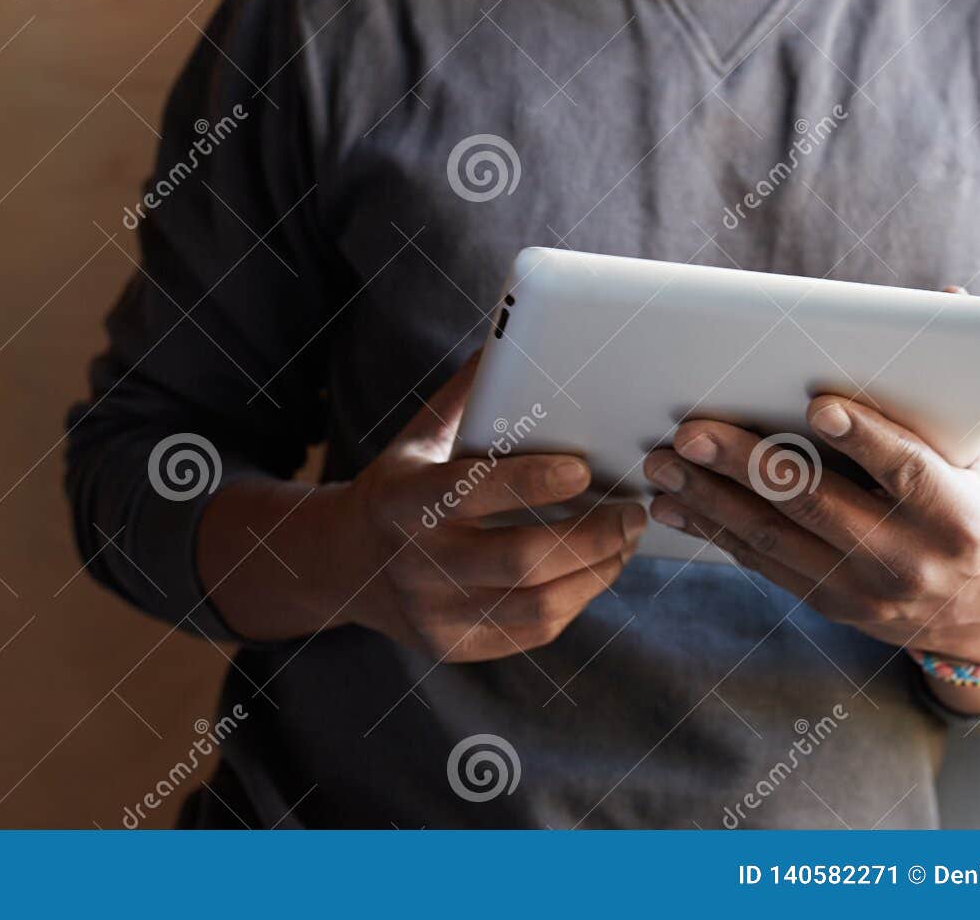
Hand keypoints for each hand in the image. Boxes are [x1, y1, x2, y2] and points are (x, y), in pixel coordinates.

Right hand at [333, 353, 646, 660]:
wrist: (347, 565)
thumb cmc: (400, 485)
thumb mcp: (418, 437)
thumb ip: (468, 395)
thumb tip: (515, 332)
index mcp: (404, 501)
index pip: (475, 492)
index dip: (533, 482)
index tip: (584, 466)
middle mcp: (416, 563)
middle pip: (521, 560)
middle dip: (592, 537)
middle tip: (632, 512)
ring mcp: (435, 614)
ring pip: (538, 606)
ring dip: (596, 573)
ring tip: (624, 541)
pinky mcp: (455, 647)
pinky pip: (533, 632)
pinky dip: (576, 600)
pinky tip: (595, 571)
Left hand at [642, 393, 979, 706]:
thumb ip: (961, 381)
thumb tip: (951, 294)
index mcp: (959, 515)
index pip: (907, 470)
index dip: (864, 437)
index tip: (817, 403)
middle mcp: (909, 558)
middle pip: (817, 504)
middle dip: (746, 465)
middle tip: (688, 431)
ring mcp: (864, 589)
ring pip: (774, 539)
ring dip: (709, 498)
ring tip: (661, 462)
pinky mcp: (828, 603)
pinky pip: (760, 564)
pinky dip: (711, 530)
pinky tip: (671, 503)